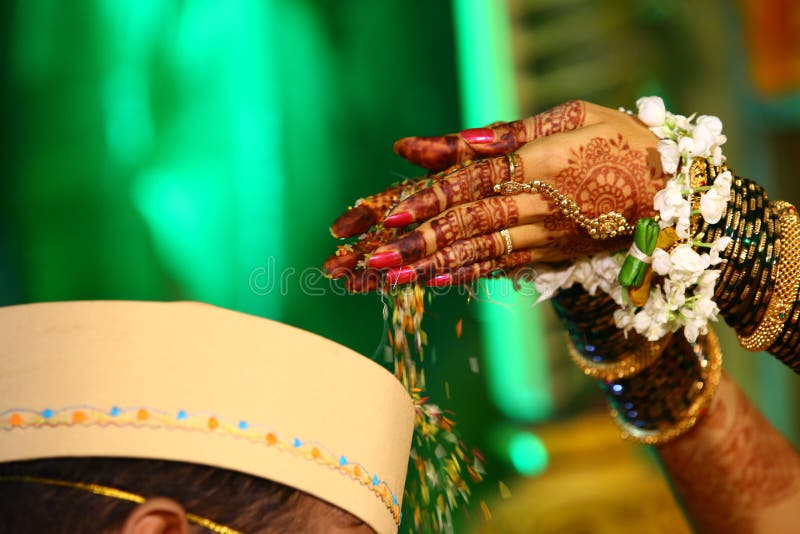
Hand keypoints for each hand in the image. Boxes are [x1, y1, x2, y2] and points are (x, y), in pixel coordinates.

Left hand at [326, 100, 664, 290]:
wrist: (675, 194)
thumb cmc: (621, 142)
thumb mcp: (575, 117)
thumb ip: (511, 131)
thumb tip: (458, 141)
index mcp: (543, 162)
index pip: (477, 182)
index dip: (433, 198)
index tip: (389, 213)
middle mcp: (541, 204)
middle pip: (470, 224)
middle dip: (417, 242)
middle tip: (370, 258)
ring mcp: (547, 234)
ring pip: (480, 251)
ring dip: (430, 265)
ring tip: (386, 278)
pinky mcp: (553, 254)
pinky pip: (505, 266)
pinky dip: (468, 273)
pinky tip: (435, 281)